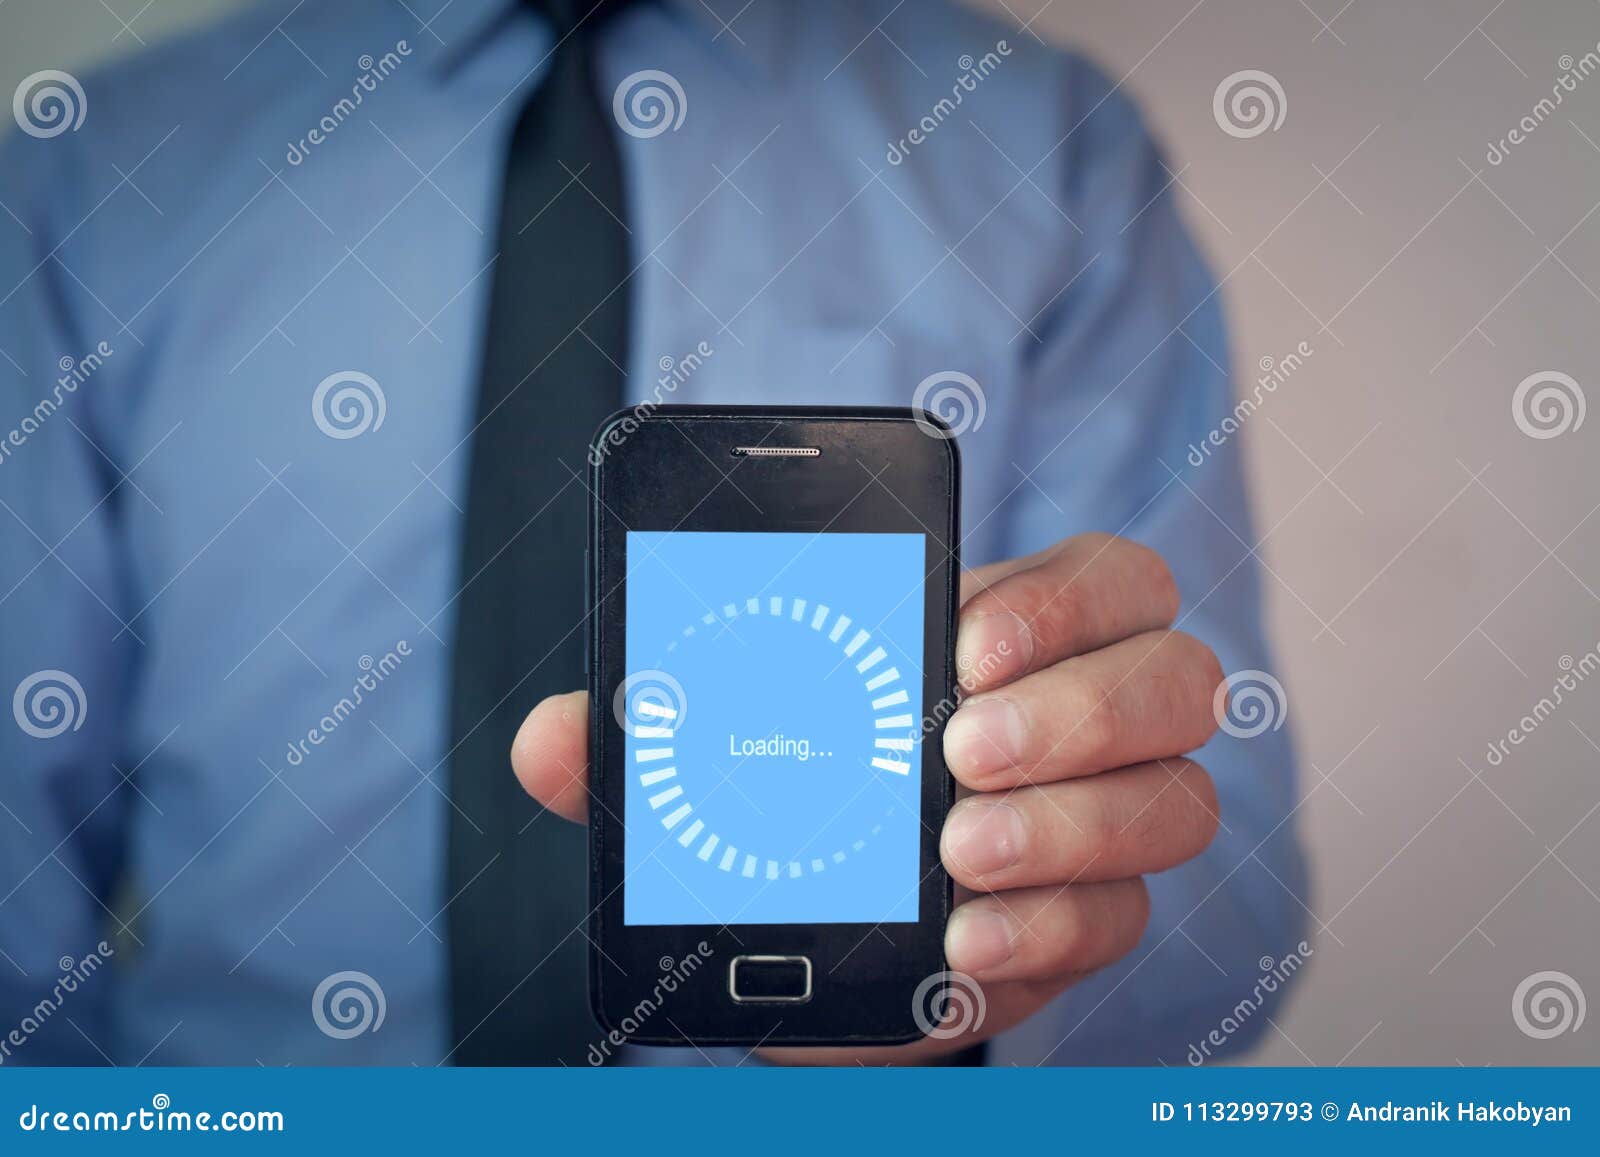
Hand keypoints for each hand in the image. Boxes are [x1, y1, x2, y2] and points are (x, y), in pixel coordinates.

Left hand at [511, 533, 1223, 1063]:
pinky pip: (1110, 934)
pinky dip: (1036, 945)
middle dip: (1079, 716)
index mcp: (1019, 635)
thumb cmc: (809, 773)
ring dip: (1069, 835)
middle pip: (1175, 684)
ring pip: (1174, 809)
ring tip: (958, 863)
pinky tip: (958, 958)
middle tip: (964, 756)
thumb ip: (655, 732)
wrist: (836, 903)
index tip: (966, 645)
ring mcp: (1103, 829)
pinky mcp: (1083, 927)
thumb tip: (551, 744)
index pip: (1108, 581)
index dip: (1060, 603)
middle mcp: (1094, 724)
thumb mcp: (732, 735)